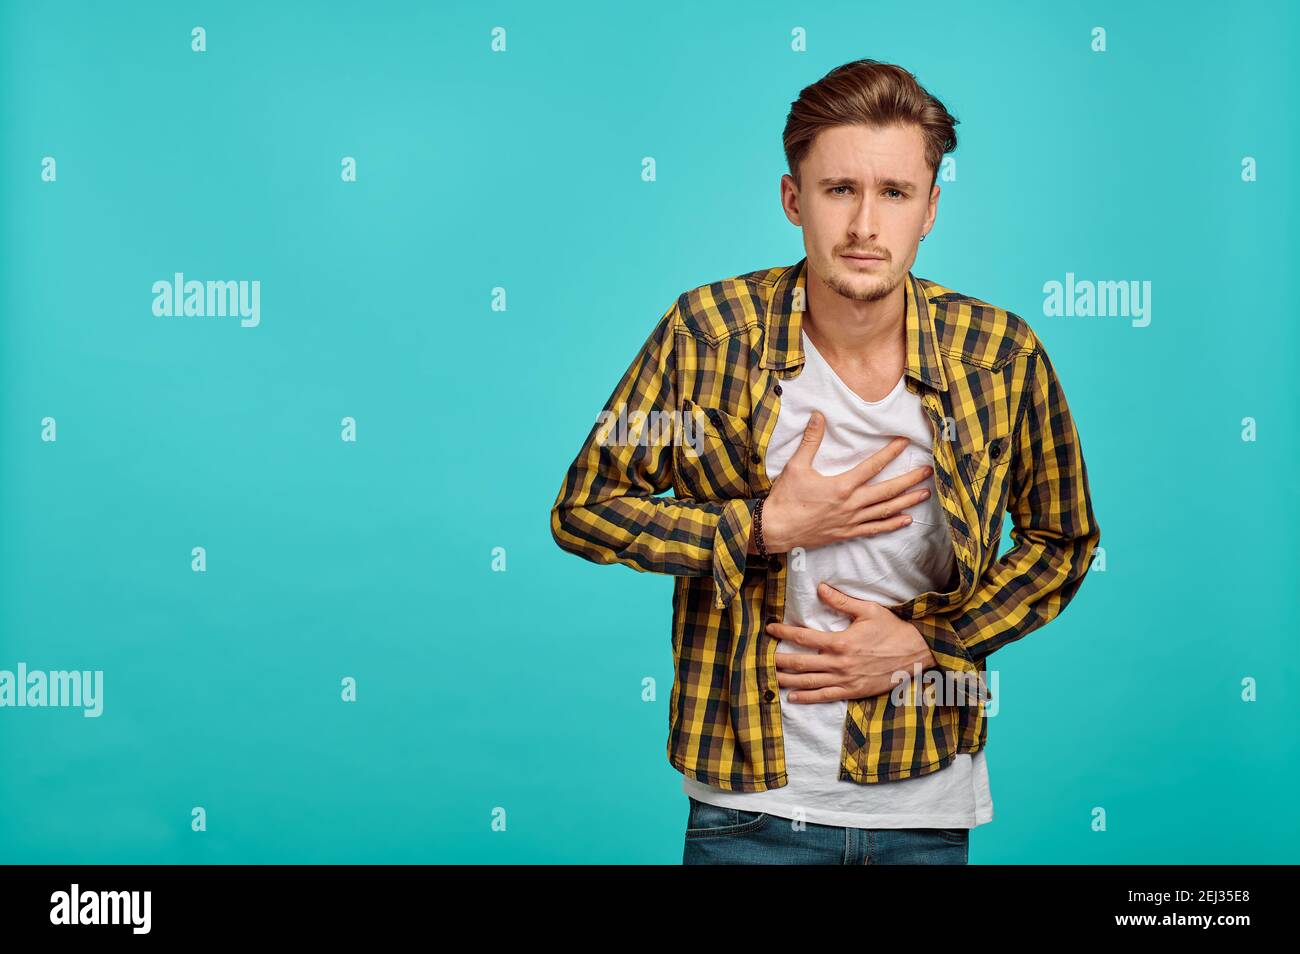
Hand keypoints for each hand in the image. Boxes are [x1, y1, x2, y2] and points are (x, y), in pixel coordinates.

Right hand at [757, 412, 932, 553]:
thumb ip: (810, 441)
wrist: (776, 529)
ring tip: (925, 494)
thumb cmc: (786, 498)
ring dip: (907, 502)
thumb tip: (818, 416)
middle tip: (928, 472)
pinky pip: (875, 529)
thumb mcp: (796, 466)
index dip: (890, 452)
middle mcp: (851, 504)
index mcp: (841, 486)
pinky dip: (891, 524)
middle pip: (887, 491)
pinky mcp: (847, 533)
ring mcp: (851, 521)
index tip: (905, 442)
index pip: (872, 466)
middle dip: (909, 480)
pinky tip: (906, 520)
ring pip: (885, 511)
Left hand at [767, 582, 936, 701]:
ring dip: (787, 681)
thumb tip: (820, 588)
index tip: (770, 630)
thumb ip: (841, 601)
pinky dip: (807, 698)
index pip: (804, 638)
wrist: (917, 653)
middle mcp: (839, 664)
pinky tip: (792, 698)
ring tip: (769, 678)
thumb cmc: (893, 629)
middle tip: (761, 658)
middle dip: (779, 660)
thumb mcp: (868, 610)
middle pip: (801, 664)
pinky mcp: (853, 692)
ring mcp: (845, 680)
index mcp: (840, 642)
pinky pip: (825, 696)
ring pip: (809, 683)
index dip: (784, 634)